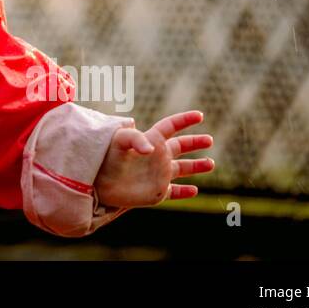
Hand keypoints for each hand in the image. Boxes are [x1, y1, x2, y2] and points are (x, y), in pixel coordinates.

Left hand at [93, 110, 213, 208]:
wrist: (97, 181)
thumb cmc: (105, 156)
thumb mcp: (118, 141)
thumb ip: (135, 140)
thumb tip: (151, 151)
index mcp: (151, 140)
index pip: (171, 126)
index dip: (185, 120)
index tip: (199, 115)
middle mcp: (158, 156)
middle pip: (181, 146)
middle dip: (195, 143)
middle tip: (210, 139)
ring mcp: (158, 174)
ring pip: (182, 169)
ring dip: (197, 166)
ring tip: (211, 163)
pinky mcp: (157, 191)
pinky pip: (175, 192)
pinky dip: (185, 192)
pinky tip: (195, 190)